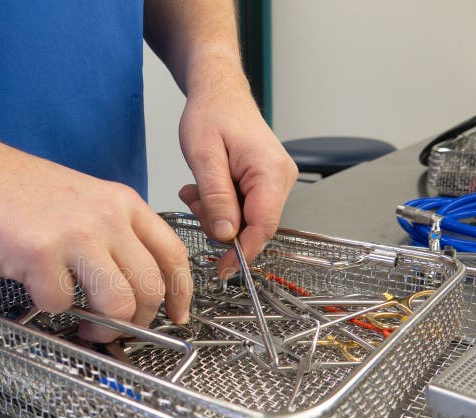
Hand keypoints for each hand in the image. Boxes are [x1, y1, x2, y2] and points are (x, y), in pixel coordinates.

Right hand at [0, 142, 192, 340]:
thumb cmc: (24, 191)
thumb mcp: (89, 199)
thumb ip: (117, 234)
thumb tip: (137, 286)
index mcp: (124, 204)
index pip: (173, 253)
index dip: (181, 292)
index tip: (178, 314)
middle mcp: (107, 218)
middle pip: (149, 287)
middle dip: (139, 321)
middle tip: (119, 328)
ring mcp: (76, 235)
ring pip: (118, 303)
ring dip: (104, 327)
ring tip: (87, 326)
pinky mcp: (40, 254)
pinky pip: (61, 303)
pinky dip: (51, 307)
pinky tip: (40, 289)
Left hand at [178, 73, 297, 276]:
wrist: (219, 91)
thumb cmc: (211, 113)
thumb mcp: (204, 156)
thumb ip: (217, 197)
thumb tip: (227, 234)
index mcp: (271, 172)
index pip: (262, 226)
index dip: (241, 252)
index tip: (222, 270)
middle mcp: (281, 178)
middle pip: (254, 225)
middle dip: (220, 223)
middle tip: (194, 201)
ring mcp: (275, 181)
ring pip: (246, 219)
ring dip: (216, 212)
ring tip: (196, 189)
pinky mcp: (265, 182)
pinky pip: (244, 207)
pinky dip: (221, 204)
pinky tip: (205, 187)